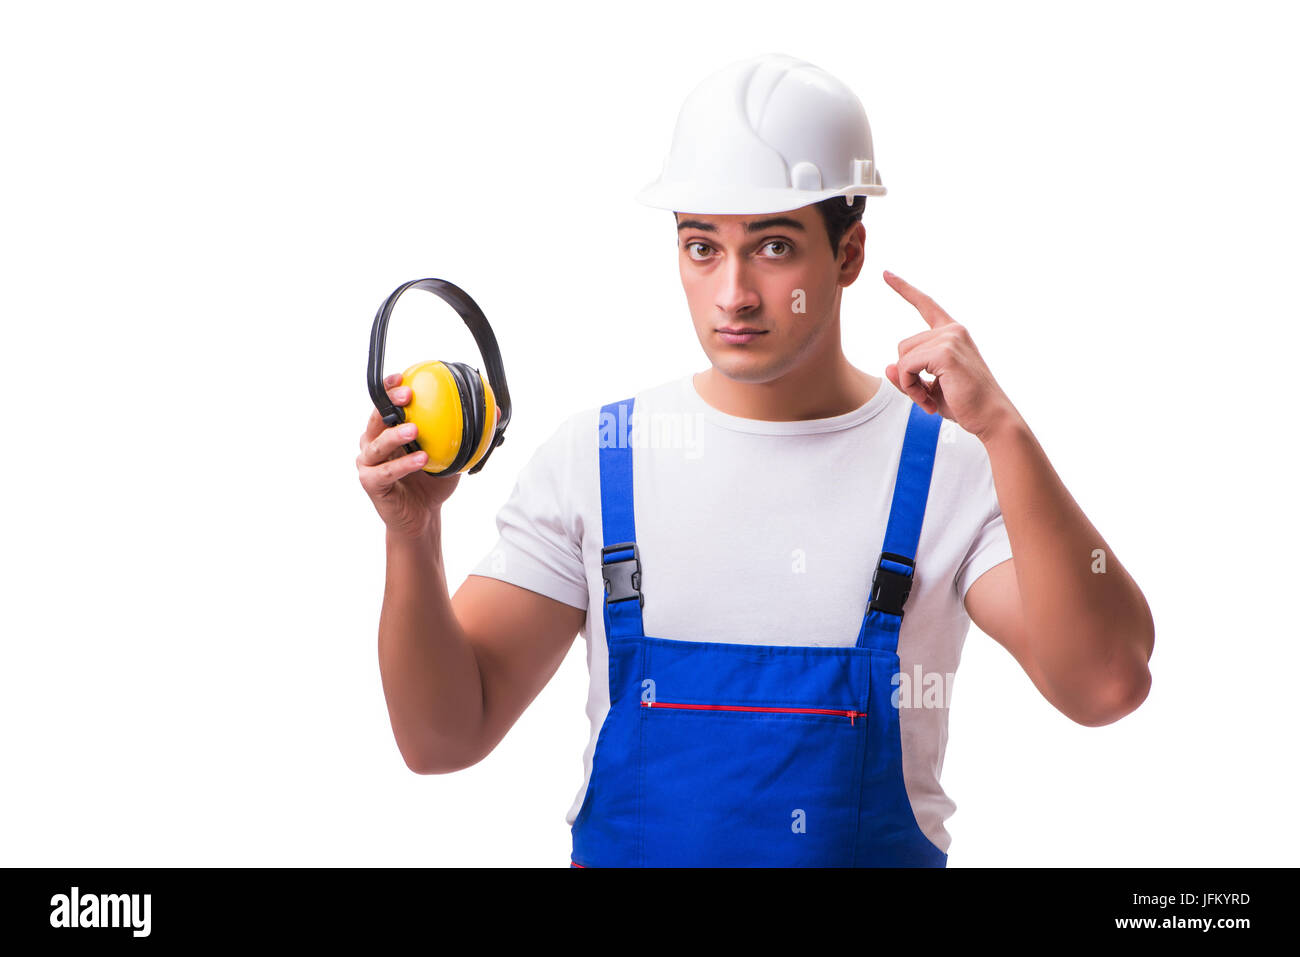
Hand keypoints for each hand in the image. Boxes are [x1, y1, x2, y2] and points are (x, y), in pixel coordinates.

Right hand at [356, 372, 499, 537]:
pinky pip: (386, 472)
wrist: (422, 515)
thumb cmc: (433, 481)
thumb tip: (495, 410)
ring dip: (394, 435)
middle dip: (388, 403)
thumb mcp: (454, 455)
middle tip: (407, 395)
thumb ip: (469, 433)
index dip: (390, 388)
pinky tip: (422, 459)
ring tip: (414, 429)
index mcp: (389, 430)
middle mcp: (374, 443)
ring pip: (377, 444)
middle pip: (376, 418)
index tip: (404, 376)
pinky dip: (403, 465)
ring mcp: (369, 463)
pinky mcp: (370, 483)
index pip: (386, 403)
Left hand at [881, 270, 1016, 441]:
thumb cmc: (965, 404)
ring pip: (903, 357)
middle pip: (903, 346)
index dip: (904, 289)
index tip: (886, 273)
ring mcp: (950, 339)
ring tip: (929, 399)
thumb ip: (908, 376)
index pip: (925, 305)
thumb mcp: (929, 389)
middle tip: (926, 397)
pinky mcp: (945, 352)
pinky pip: (907, 367)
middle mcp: (953, 331)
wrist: (991, 418)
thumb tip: (888, 367)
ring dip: (909, 383)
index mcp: (952, 334)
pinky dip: (910, 387)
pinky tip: (928, 400)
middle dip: (907, 375)